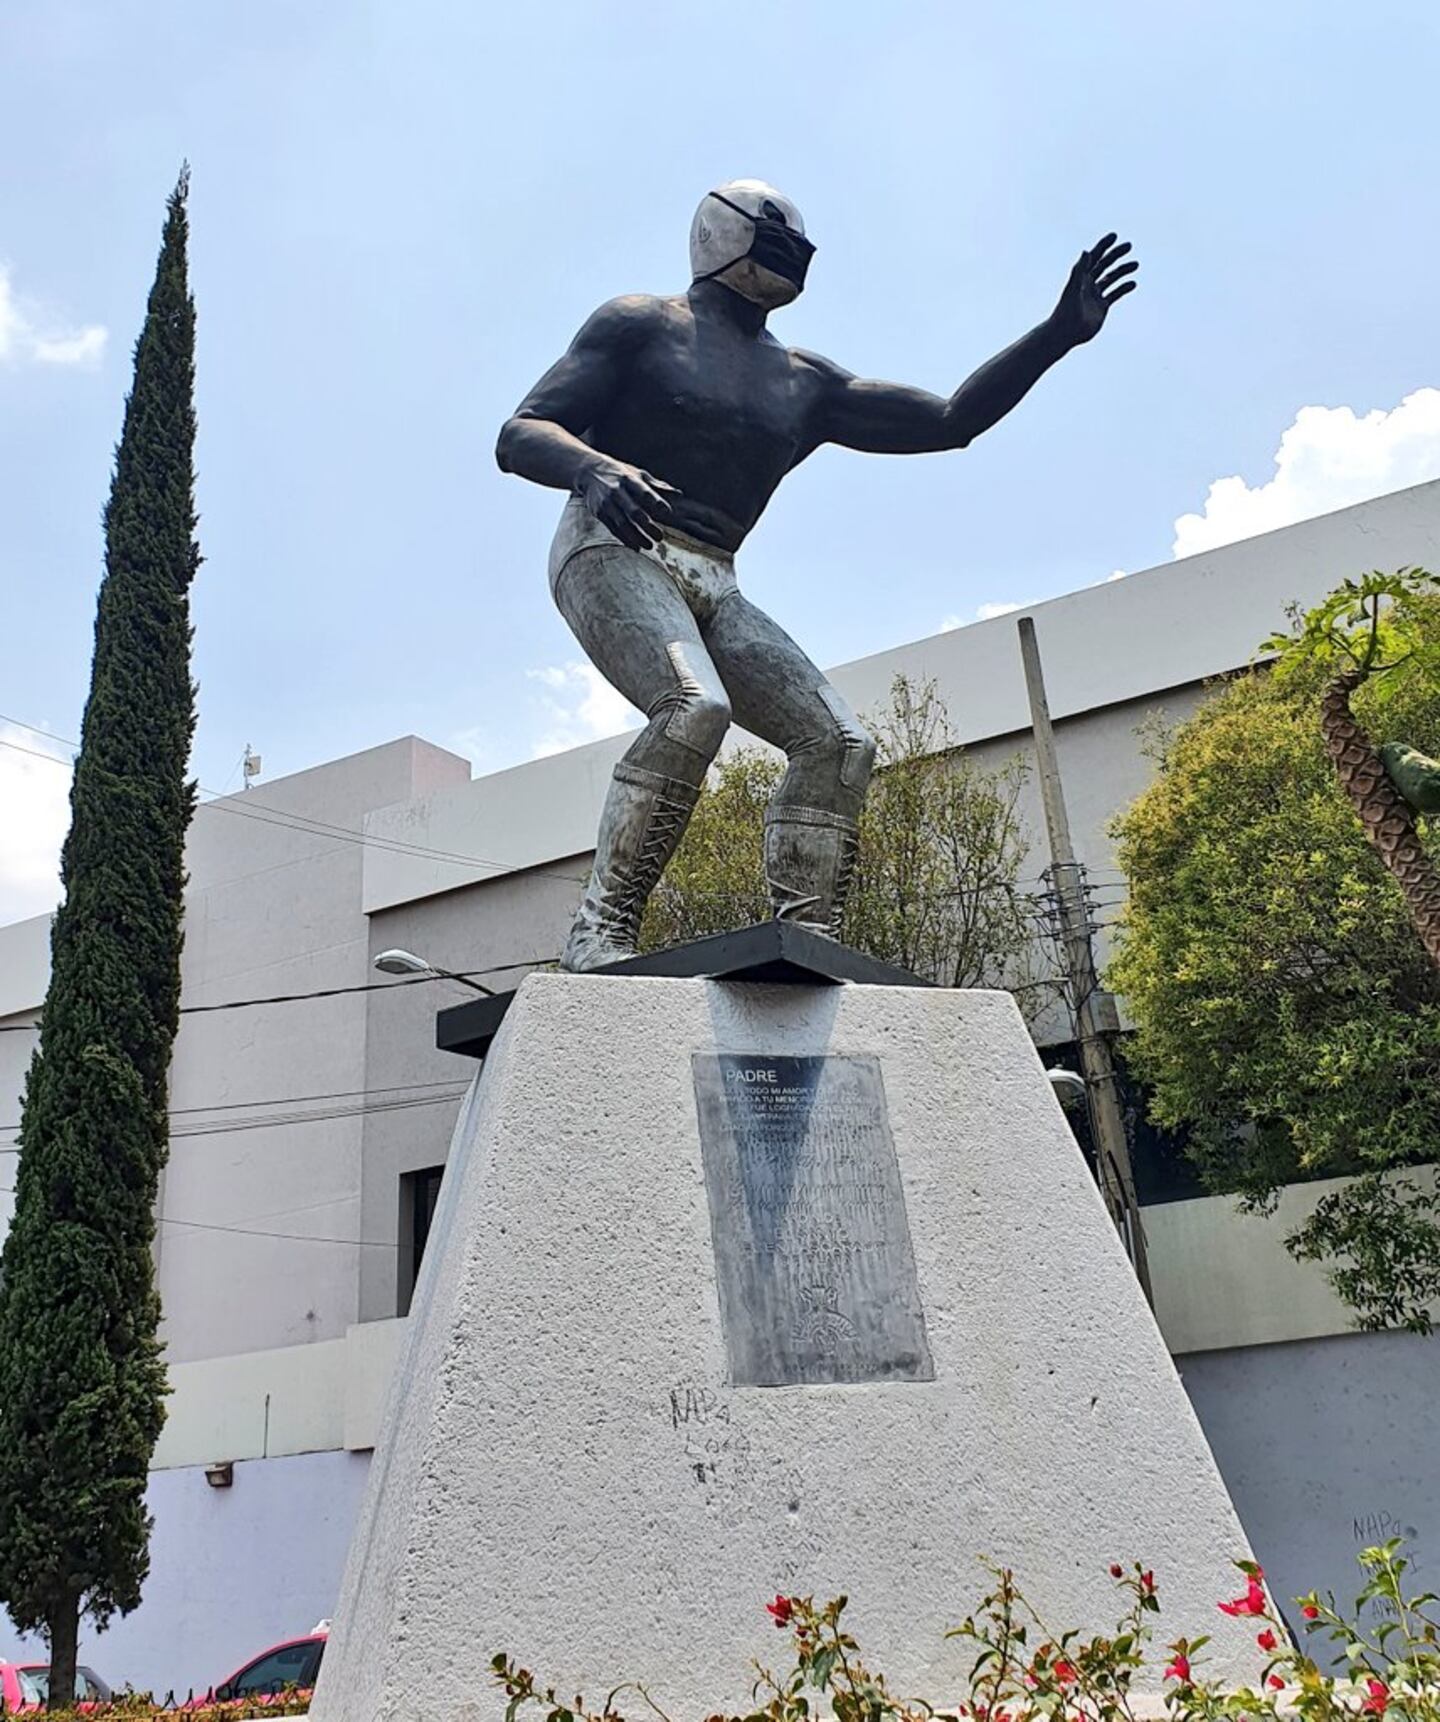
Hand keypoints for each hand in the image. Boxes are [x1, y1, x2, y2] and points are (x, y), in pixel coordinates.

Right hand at [577, 459, 680, 550]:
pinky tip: (636, 547)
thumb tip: (679, 494)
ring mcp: (607, 503)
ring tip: (650, 546)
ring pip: (623, 524)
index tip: (668, 513)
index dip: (657, 502)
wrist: (588, 472)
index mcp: (629, 479)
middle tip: (660, 537)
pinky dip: (624, 539)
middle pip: (634, 511)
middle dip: (648, 526)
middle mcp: (617, 491)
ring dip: (637, 537)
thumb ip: (657, 485)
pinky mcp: (599, 512)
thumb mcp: (637, 474)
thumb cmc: (620, 473)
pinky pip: (613, 529)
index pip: (645, 492)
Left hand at [1050, 233, 1137, 347]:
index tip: (1114, 236)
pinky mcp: (1101, 307)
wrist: (1064, 334)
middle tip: (1129, 246)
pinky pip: (1115, 294)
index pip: (1094, 257)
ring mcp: (1095, 295)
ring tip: (1135, 264)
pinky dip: (1124, 288)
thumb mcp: (1073, 289)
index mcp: (1080, 277)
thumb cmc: (1065, 312)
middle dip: (1116, 254)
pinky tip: (1133, 283)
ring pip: (1111, 279)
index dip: (1103, 245)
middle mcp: (1088, 284)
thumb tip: (1086, 251)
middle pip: (1104, 264)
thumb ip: (1079, 270)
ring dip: (1123, 270)